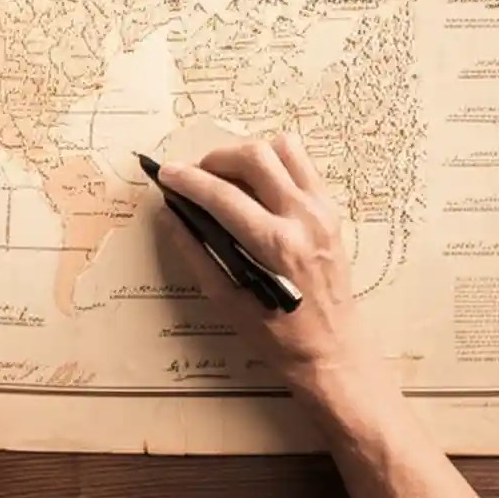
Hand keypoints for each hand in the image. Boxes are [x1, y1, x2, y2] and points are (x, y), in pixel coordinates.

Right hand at [157, 133, 374, 388]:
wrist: (329, 349)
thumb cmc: (278, 334)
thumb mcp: (226, 299)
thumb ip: (195, 251)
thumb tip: (170, 215)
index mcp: (276, 246)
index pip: (222, 195)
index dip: (188, 179)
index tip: (166, 174)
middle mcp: (304, 219)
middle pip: (255, 157)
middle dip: (215, 158)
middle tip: (197, 175)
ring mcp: (322, 210)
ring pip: (283, 148)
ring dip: (248, 153)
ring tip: (228, 175)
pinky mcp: (331, 210)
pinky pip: (302, 164)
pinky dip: (274, 162)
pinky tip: (257, 184)